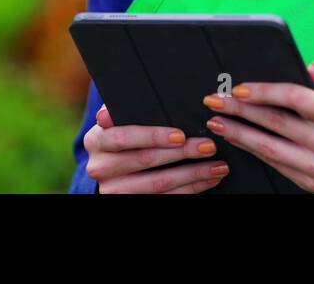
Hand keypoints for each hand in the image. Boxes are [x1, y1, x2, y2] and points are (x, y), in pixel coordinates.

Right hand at [84, 104, 228, 192]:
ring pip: (158, 184)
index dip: (153, 136)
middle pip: (145, 160)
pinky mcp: (131, 203)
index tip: (180, 134)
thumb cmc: (122, 134)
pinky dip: (191, 188)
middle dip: (182, 153)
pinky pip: (165, 198)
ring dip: (193, 174)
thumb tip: (110, 111)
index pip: (124, 137)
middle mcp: (100, 168)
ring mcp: (114, 190)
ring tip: (217, 166)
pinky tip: (208, 179)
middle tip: (209, 146)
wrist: (112, 168)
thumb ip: (121, 110)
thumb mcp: (118, 120)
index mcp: (96, 141)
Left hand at [201, 62, 313, 192]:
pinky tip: (238, 139)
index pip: (295, 98)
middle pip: (274, 122)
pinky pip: (275, 164)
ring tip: (217, 121)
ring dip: (238, 133)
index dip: (264, 91)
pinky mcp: (309, 183)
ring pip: (268, 147)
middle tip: (215, 100)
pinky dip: (253, 150)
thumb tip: (308, 65)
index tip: (241, 87)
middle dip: (239, 110)